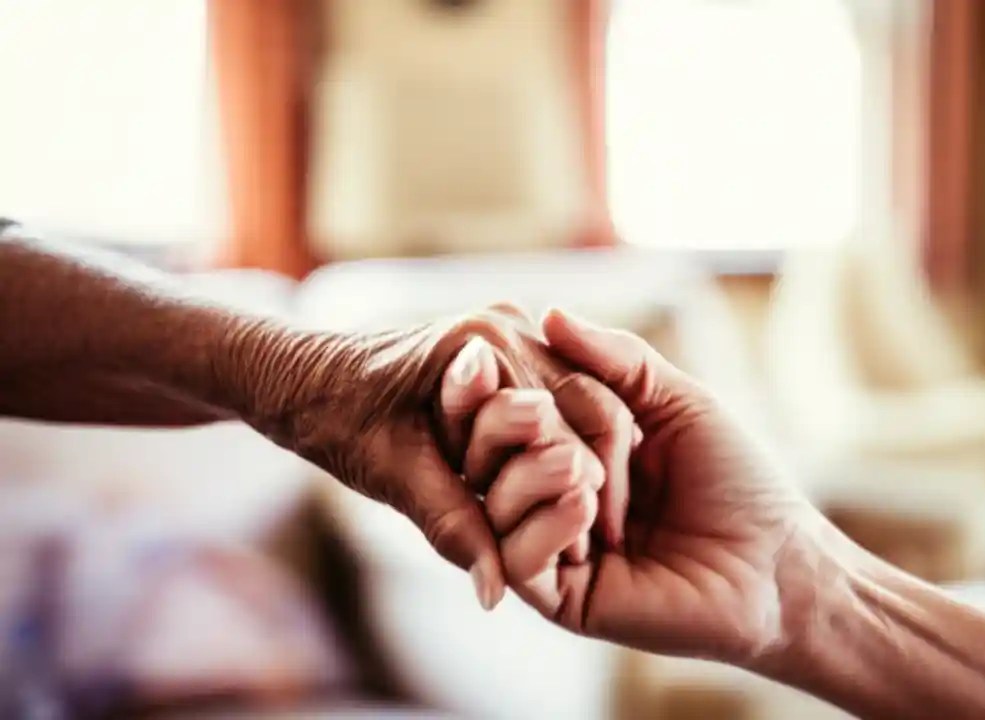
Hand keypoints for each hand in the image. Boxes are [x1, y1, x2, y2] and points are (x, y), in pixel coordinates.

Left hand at [217, 306, 633, 608]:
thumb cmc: (332, 419)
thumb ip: (451, 527)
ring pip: (579, 403)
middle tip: (606, 541)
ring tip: (595, 527)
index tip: (599, 543)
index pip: (564, 419)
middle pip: (584, 406)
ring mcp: (513, 333)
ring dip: (583, 460)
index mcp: (483, 342)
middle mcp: (509, 325)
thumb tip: (497, 592)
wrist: (298, 378)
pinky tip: (570, 496)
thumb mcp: (389, 477)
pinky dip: (563, 445)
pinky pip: (557, 400)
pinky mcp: (510, 350)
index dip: (583, 484)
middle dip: (592, 473)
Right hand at [481, 309, 819, 665]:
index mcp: (572, 447)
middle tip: (541, 409)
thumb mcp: (677, 401)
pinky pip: (519, 559)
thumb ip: (617, 358)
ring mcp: (556, 549)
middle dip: (510, 422)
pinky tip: (585, 506)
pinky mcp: (565, 600)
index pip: (504, 410)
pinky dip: (544, 523)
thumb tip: (549, 314)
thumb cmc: (736, 480)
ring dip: (535, 472)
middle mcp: (551, 498)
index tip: (478, 356)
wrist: (777, 561)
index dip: (489, 385)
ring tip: (585, 468)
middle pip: (486, 454)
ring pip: (495, 503)